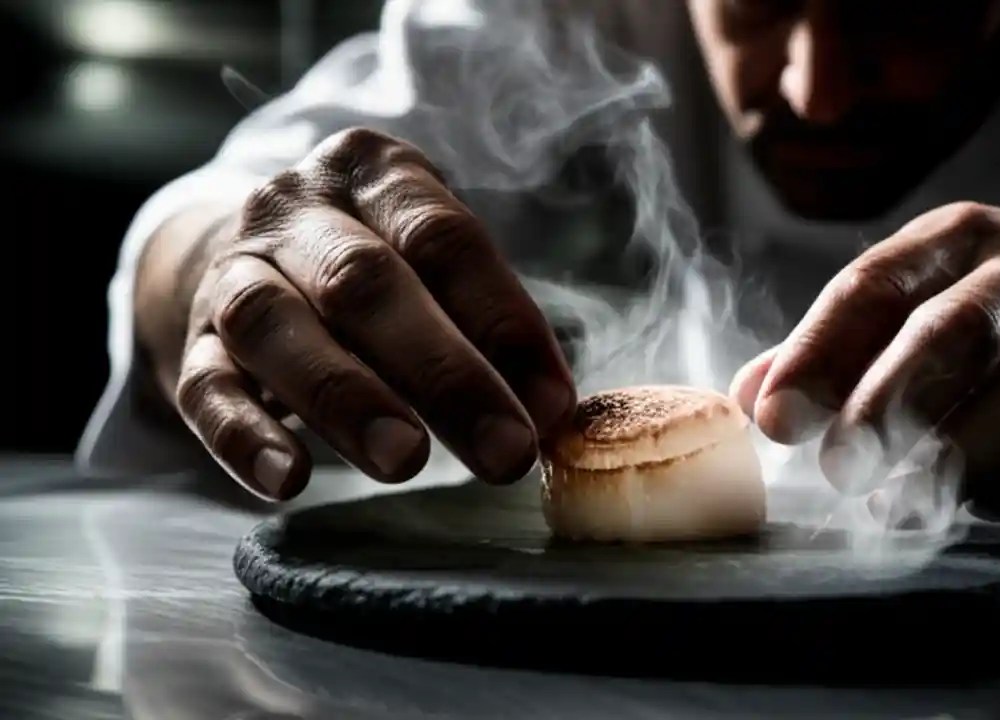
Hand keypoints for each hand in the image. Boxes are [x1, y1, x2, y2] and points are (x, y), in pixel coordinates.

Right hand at [172, 128, 574, 498]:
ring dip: (347, 398)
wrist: (233, 252)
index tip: (552, 406)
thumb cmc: (371, 265)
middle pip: (364, 283)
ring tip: (405, 461)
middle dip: (443, 373)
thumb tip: (549, 413)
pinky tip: (288, 481)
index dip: (505, 323)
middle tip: (504, 451)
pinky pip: (206, 388)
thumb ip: (484, 324)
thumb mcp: (429, 263)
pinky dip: (245, 437)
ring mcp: (231, 273)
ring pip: (276, 326)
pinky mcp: (189, 344)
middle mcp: (293, 211)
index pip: (445, 240)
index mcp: (372, 174)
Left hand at [730, 202, 999, 518]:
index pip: (874, 284)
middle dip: (887, 405)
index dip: (817, 353)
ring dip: (957, 458)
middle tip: (839, 469)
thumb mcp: (928, 297)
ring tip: (899, 505)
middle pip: (955, 332)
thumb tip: (748, 400)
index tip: (775, 420)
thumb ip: (839, 346)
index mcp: (961, 238)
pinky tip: (985, 507)